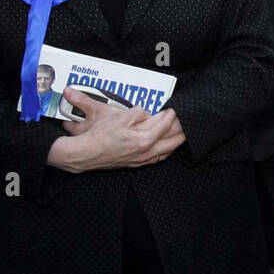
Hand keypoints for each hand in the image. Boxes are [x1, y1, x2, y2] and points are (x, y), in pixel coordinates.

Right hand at [48, 87, 185, 171]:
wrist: (86, 153)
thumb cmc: (100, 135)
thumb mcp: (118, 116)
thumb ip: (137, 112)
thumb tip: (147, 112)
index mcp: (143, 139)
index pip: (163, 125)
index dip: (170, 115)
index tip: (173, 109)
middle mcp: (145, 151)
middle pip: (171, 141)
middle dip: (181, 131)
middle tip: (187, 123)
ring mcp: (141, 159)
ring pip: (166, 152)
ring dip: (175, 143)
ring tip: (182, 135)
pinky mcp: (135, 164)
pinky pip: (157, 159)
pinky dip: (165, 152)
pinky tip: (166, 149)